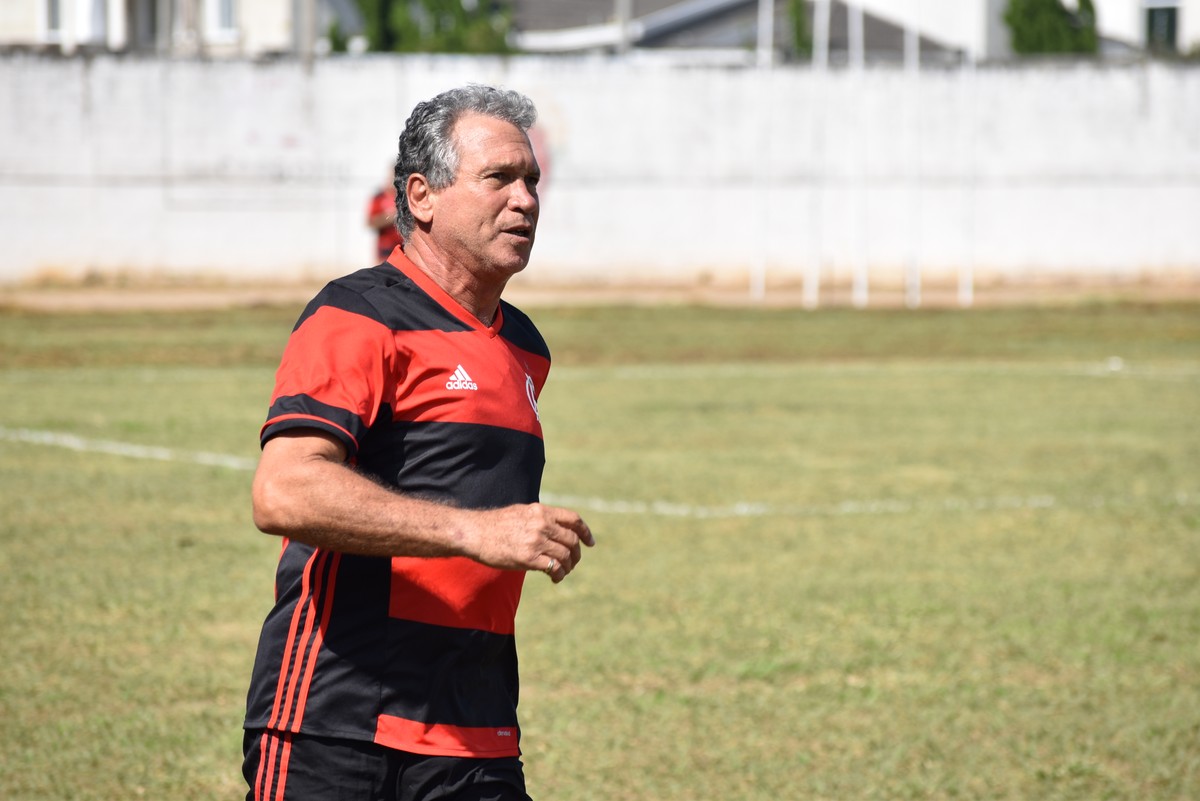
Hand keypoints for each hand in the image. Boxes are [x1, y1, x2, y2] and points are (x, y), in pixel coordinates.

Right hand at [468, 503, 593, 582]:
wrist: (473, 533)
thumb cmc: (494, 524)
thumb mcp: (520, 512)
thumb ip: (539, 518)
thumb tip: (553, 527)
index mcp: (541, 511)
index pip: (573, 519)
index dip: (585, 532)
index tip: (590, 543)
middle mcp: (541, 524)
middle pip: (571, 540)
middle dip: (576, 554)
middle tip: (573, 562)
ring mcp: (535, 541)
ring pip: (565, 555)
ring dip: (568, 566)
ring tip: (563, 572)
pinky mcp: (528, 558)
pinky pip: (553, 567)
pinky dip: (558, 574)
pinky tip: (555, 578)